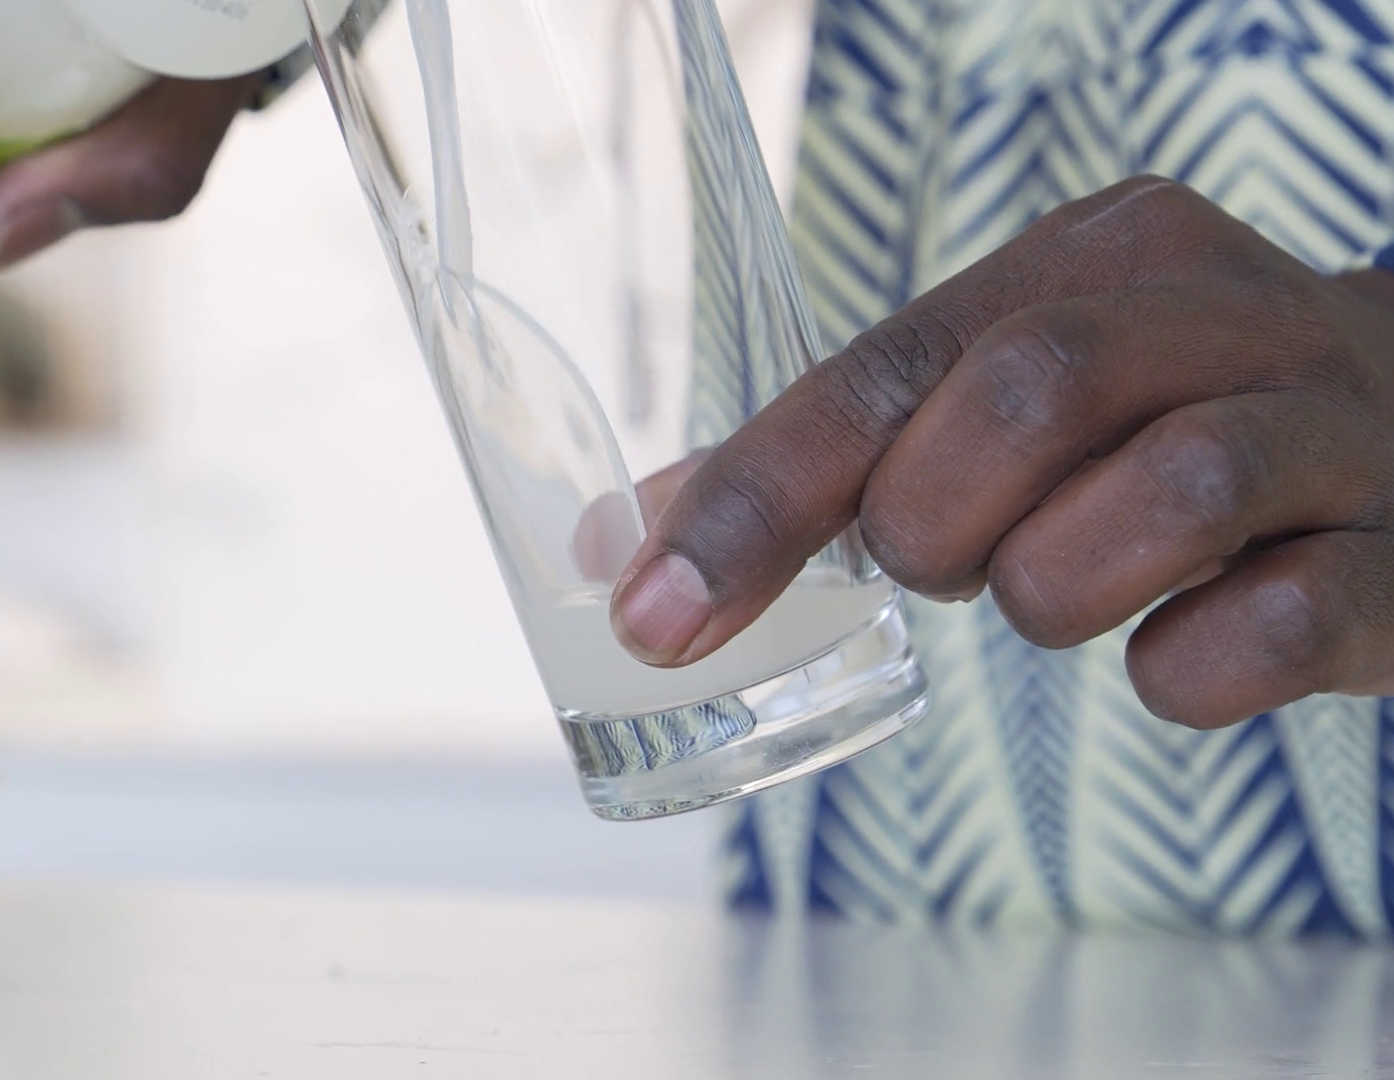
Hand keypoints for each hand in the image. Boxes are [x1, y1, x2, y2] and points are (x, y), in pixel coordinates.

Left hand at [612, 176, 1393, 729]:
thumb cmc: (1162, 423)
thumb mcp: (1002, 396)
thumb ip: (833, 457)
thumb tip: (631, 542)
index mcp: (1098, 256)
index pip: (886, 362)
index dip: (758, 494)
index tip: (655, 612)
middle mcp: (1224, 312)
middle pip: (1021, 392)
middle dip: (934, 523)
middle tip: (947, 562)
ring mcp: (1335, 426)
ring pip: (1160, 495)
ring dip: (1056, 589)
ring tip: (1064, 592)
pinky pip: (1275, 626)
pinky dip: (1190, 668)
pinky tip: (1182, 647)